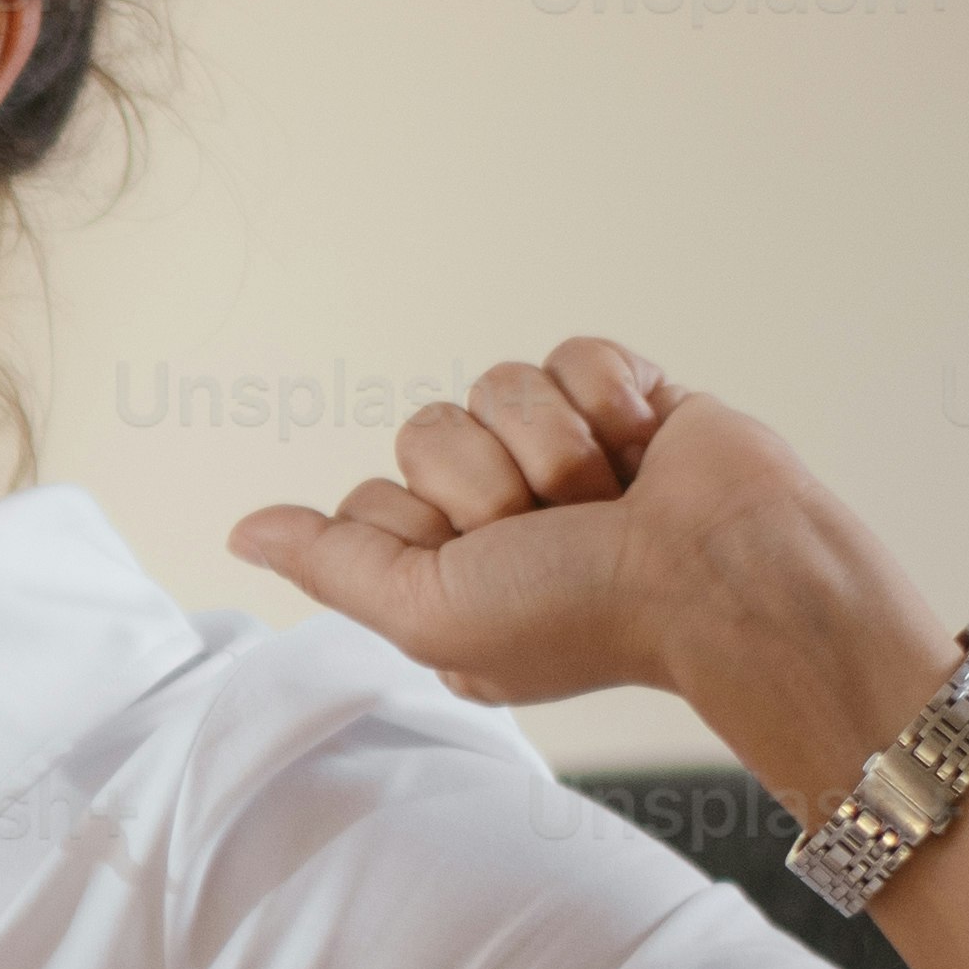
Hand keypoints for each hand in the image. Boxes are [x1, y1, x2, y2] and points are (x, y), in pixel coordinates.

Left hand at [222, 341, 945, 796]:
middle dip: (491, 486)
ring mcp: (566, 449)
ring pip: (496, 386)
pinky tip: (647, 450)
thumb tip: (244, 532)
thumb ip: (334, 565)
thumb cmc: (586, 616)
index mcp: (451, 574)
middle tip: (558, 533)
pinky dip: (611, 400)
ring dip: (554, 448)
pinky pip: (570, 353)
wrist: (723, 575)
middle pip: (427, 436)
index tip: (486, 567)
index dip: (421, 529)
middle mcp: (504, 511)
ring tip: (611, 498)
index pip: (370, 501)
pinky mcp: (625, 396)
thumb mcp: (429, 614)